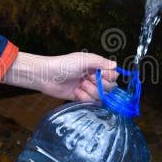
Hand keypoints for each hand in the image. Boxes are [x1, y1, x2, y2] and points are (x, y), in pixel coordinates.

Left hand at [1, 52, 118, 101]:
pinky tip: (76, 92)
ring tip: (80, 85)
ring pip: (101, 96)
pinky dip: (84, 97)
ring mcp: (88, 88)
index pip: (113, 75)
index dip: (108, 76)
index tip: (99, 74)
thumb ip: (100, 62)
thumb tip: (115, 65)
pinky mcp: (81, 98)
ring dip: (91, 91)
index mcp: (95, 67)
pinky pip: (91, 102)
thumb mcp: (83, 60)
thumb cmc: (63, 65)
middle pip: (110, 87)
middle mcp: (94, 78)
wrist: (46, 76)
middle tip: (87, 78)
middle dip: (99, 84)